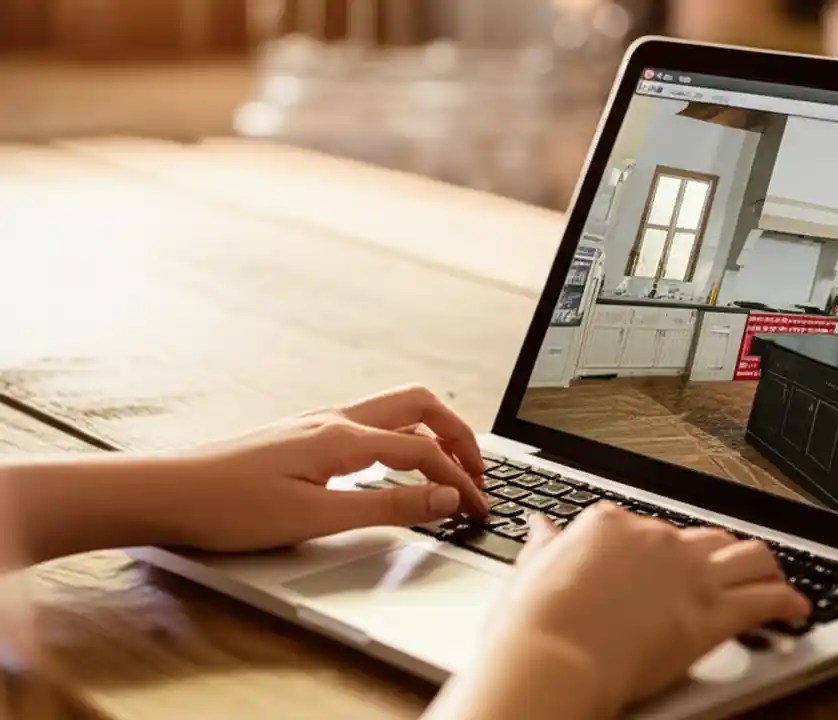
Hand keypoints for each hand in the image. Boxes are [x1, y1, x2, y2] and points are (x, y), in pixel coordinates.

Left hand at [160, 384, 488, 551]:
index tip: (478, 508)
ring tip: (449, 468)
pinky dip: (402, 439)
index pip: (423, 452)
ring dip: (432, 432)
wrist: (163, 493)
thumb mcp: (315, 517)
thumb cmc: (228, 507)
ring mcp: (317, 423)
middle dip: (459, 435)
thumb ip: (387, 506)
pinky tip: (396, 467)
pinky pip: (372, 424)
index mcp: (342, 437)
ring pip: (396, 410)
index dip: (459, 480)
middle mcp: (335, 419)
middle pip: (420, 406)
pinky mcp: (304, 436)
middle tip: (477, 473)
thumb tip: (443, 497)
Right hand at [427, 504, 809, 719]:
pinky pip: (767, 599)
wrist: (552, 658)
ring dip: (764, 567)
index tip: (666, 568)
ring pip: (748, 555)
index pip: (649, 529)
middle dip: (717, 555)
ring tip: (773, 583)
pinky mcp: (712, 611)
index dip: (663, 551)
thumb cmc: (534, 626)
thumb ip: (545, 548)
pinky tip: (795, 612)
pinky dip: (788, 603)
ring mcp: (688, 572)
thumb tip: (541, 527)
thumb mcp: (529, 573)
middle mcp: (656, 538)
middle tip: (723, 575)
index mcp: (610, 525)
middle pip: (705, 538)